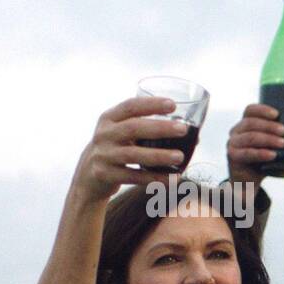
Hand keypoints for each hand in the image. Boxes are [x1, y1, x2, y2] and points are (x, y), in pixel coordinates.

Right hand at [70, 97, 188, 203]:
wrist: (88, 175)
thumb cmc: (117, 149)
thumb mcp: (123, 134)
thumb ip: (149, 131)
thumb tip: (195, 137)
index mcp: (109, 119)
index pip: (130, 106)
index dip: (151, 104)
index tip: (173, 105)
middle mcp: (104, 134)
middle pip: (133, 128)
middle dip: (159, 128)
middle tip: (182, 129)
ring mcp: (103, 155)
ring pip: (133, 154)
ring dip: (159, 156)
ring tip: (180, 156)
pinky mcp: (106, 175)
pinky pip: (134, 177)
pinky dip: (155, 178)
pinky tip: (173, 179)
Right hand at [226, 103, 283, 185]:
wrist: (249, 181)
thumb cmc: (263, 159)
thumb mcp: (273, 145)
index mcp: (245, 124)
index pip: (250, 111)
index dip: (262, 110)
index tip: (277, 114)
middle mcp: (236, 132)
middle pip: (250, 123)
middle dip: (269, 126)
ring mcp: (232, 144)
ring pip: (250, 138)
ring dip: (268, 139)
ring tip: (283, 143)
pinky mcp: (234, 158)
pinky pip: (247, 154)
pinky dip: (261, 154)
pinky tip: (272, 155)